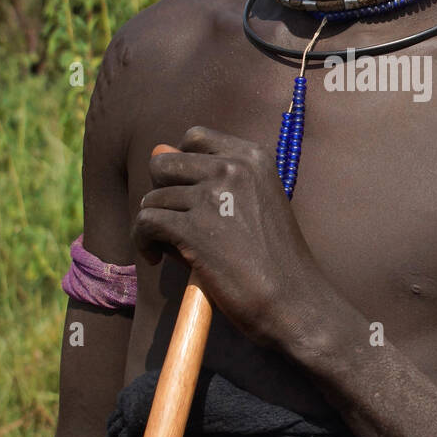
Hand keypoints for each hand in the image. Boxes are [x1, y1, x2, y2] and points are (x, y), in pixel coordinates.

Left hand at [132, 126, 331, 350]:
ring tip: (170, 247)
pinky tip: (155, 257)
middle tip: (175, 221)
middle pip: (165, 164)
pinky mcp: (193, 228)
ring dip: (154, 224)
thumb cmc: (276, 257)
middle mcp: (232, 168)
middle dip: (162, 192)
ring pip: (153, 198)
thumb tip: (157, 151)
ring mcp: (212, 196)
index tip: (186, 192)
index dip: (182, 164)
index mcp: (254, 157)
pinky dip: (143, 241)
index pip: (195, 137)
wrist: (294, 300)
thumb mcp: (255, 203)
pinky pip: (146, 222)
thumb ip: (209, 177)